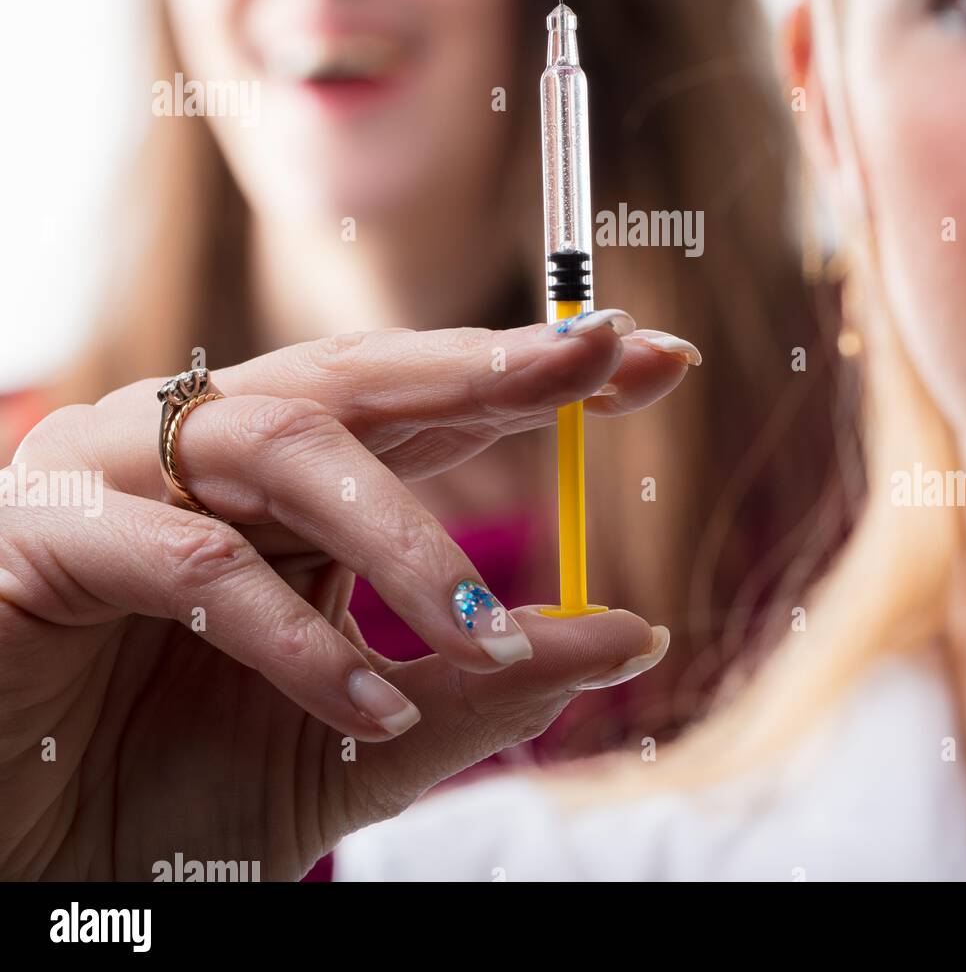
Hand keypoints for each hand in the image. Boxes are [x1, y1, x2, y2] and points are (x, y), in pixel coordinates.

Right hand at [0, 312, 693, 879]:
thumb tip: (638, 633)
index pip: (430, 404)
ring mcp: (123, 474)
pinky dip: (288, 634)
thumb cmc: (179, 785)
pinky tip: (365, 703)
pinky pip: (190, 558)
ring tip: (486, 627)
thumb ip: (489, 684)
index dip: (537, 372)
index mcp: (290, 483)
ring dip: (402, 536)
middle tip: (601, 347)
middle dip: (490, 363)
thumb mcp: (369, 740)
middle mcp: (211, 450)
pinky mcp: (46, 534)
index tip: (657, 357)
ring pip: (287, 448)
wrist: (29, 864)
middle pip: (367, 375)